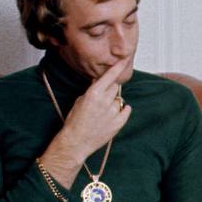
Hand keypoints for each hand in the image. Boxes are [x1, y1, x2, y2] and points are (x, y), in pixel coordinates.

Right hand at [40, 57, 131, 183]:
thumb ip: (93, 90)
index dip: (117, 67)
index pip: (109, 76)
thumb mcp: (80, 101)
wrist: (75, 142)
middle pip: (115, 87)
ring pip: (119, 99)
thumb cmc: (75, 122)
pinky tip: (114, 115)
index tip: (124, 60)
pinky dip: (122, 110)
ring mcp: (112, 112)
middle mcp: (104, 101)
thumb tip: (100, 81)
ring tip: (104, 112)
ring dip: (114, 103)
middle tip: (102, 100)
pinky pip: (126, 110)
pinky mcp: (118, 123)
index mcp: (94, 94)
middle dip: (110, 90)